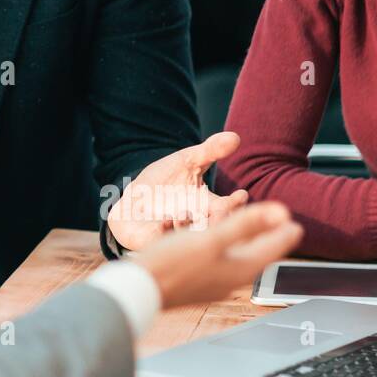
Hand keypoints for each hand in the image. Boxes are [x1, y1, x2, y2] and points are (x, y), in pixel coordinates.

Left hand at [107, 132, 248, 251]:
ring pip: (188, 236)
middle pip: (213, 227)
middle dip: (218, 222)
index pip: (227, 207)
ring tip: (183, 213)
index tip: (241, 194)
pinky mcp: (155, 239)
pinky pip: (162, 239)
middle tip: (221, 212)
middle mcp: (196, 223)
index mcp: (207, 206)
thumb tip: (234, 136)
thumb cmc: (165, 181)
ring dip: (187, 225)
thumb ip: (210, 151)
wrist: (134, 199)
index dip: (236, 203)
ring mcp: (176, 234)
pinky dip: (163, 230)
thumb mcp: (187, 161)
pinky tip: (163, 221)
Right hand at [132, 201, 303, 308]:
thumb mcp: (212, 238)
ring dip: (241, 239)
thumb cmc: (173, 264)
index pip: (272, 249)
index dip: (284, 234)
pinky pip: (216, 258)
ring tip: (247, 227)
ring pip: (235, 256)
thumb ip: (245, 224)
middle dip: (266, 237)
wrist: (140, 288)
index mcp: (239, 269)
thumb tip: (280, 213)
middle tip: (278, 226)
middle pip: (255, 253)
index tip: (295, 224)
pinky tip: (208, 236)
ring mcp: (212, 282)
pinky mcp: (196, 280)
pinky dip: (219, 244)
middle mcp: (230, 279)